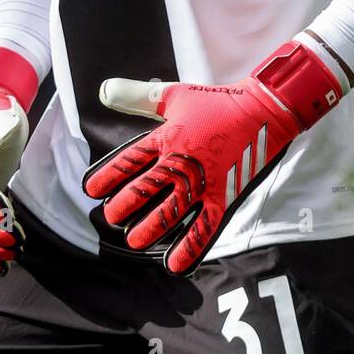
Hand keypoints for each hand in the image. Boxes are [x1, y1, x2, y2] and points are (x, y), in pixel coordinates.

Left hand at [82, 41, 343, 275]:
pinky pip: (204, 228)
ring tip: (134, 240)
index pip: (129, 161)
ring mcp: (203, 182)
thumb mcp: (174, 95)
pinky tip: (174, 264)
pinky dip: (189, 248)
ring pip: (169, 213)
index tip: (91, 190)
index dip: (107, 177)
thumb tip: (104, 89)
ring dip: (149, 229)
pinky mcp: (224, 196)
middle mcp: (182, 162)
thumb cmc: (216, 101)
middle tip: (112, 217)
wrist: (263, 111)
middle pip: (145, 190)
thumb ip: (137, 95)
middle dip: (123, 206)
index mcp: (168, 137)